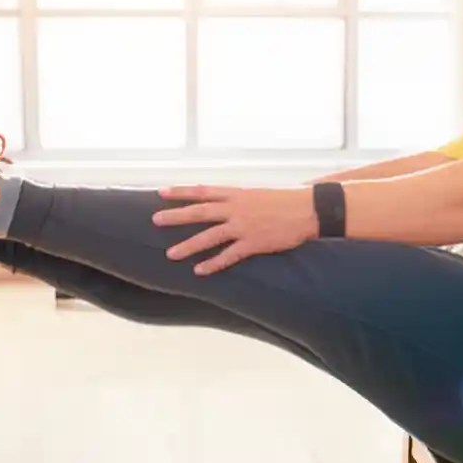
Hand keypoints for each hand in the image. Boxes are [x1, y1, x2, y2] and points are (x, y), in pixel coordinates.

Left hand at [153, 185, 318, 275]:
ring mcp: (243, 226)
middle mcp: (236, 208)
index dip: (181, 192)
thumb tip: (225, 204)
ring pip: (209, 236)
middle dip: (176, 216)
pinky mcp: (253, 243)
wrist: (308, 210)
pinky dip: (213, 263)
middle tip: (155, 220)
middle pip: (200, 212)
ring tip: (170, 254)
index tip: (161, 192)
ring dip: (188, 246)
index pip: (203, 191)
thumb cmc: (286, 200)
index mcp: (237, 193)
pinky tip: (199, 271)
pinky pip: (229, 255)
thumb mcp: (258, 194)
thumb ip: (239, 199)